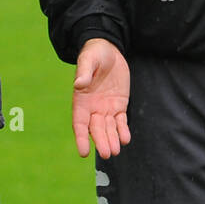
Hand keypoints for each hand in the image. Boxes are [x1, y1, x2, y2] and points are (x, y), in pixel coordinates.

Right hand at [73, 39, 130, 158]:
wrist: (108, 49)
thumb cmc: (94, 54)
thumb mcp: (89, 60)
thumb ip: (84, 72)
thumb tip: (78, 84)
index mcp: (81, 100)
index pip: (79, 123)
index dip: (81, 137)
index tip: (83, 152)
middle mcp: (92, 108)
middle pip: (96, 129)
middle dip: (101, 141)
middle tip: (107, 154)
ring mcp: (106, 108)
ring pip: (108, 128)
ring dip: (112, 140)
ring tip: (116, 151)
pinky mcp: (119, 105)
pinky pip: (120, 121)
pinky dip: (123, 130)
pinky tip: (126, 139)